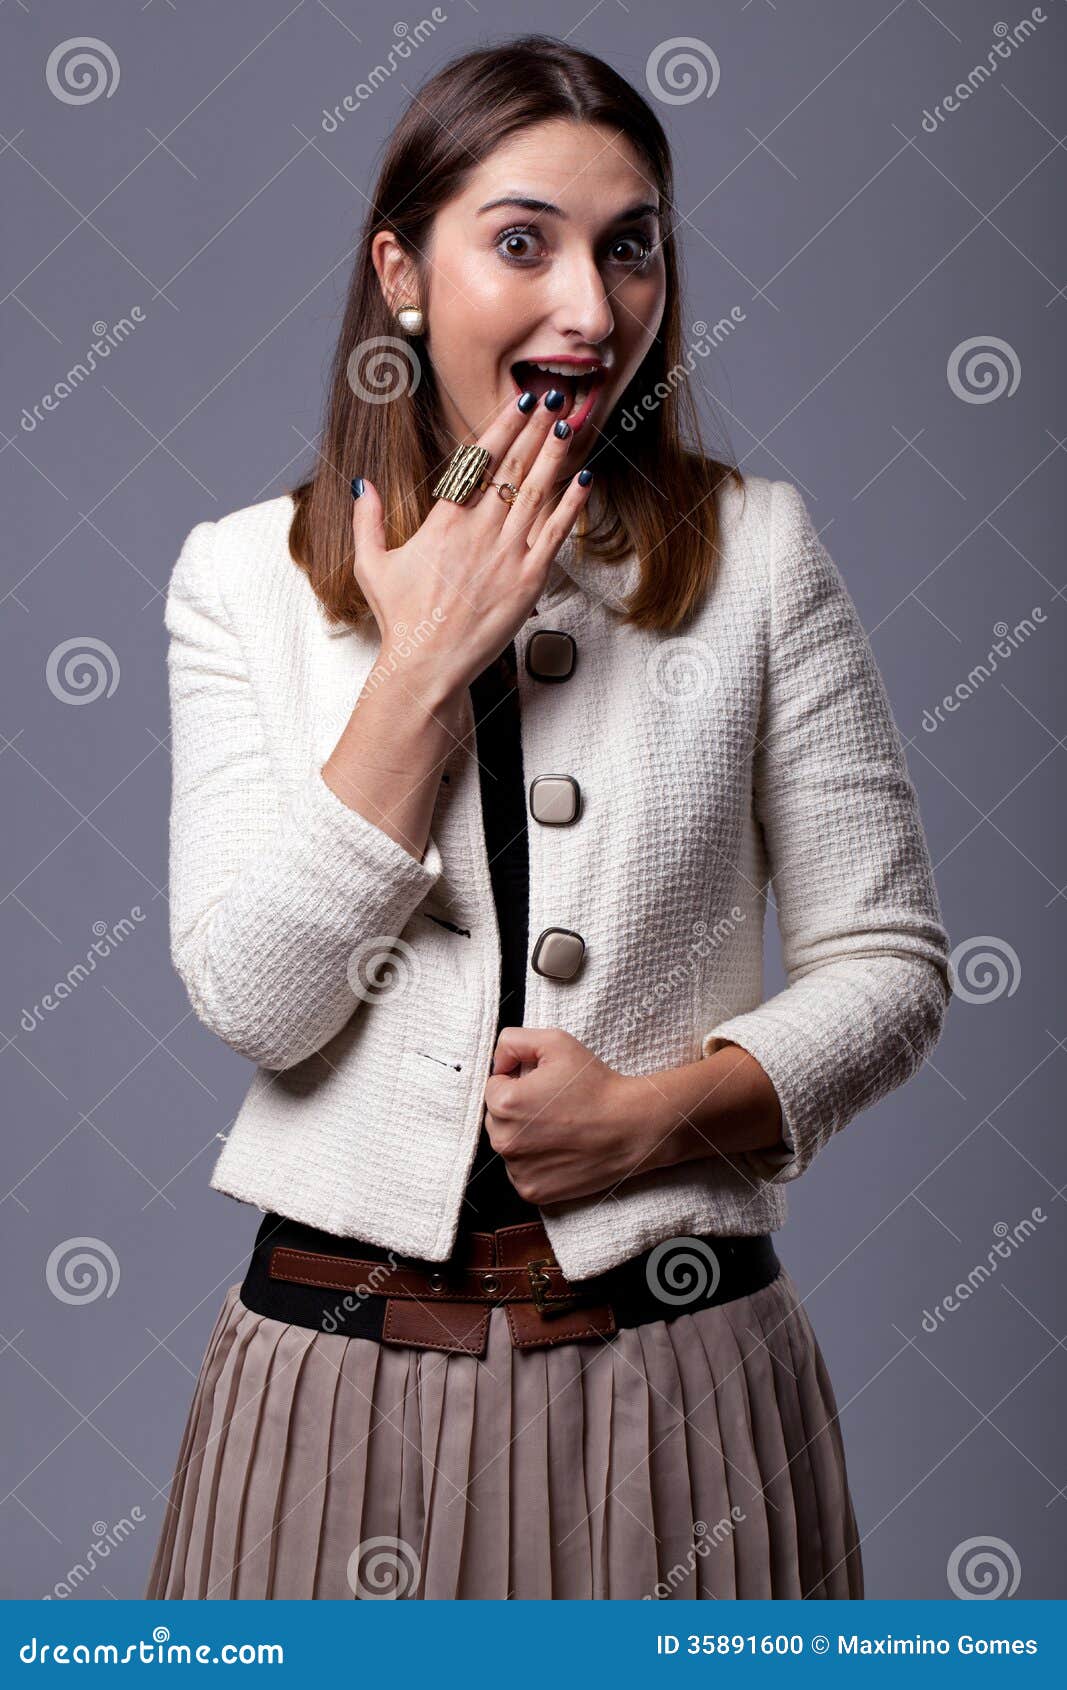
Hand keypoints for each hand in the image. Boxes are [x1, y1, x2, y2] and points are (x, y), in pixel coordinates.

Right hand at [350, 389, 592, 699]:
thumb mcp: (371, 564)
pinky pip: (556, 534)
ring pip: (538, 493)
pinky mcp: (528, 581)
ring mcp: (507, 555)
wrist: (426, 665)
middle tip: (557, 396)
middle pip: (515, 467)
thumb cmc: (400, 619)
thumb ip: (367, 520)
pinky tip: (585, 477)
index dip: (505, 426)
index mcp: (444, 521)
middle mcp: (479, 531)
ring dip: (556, 454)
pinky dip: (573, 504)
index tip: (521, 402)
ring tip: (571, 422)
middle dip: (537, 428)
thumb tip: (362, 484)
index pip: (480, 460)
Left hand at [483, 1027, 664, 1205]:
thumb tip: (497, 1062)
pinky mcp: (532, 1191)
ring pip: (510, 1145)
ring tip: (560, 1128)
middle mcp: (504, 1141)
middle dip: (519, 1110)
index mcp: (504, 1103)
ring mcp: (518, 1170)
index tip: (545, 1086)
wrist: (631, 1127)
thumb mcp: (555, 1042)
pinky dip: (536, 1162)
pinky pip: (522, 1171)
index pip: (494, 1087)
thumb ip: (514, 1041)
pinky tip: (561, 1149)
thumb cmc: (596, 1085)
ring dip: (526, 1136)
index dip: (520, 1081)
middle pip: (498, 1118)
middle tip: (554, 1107)